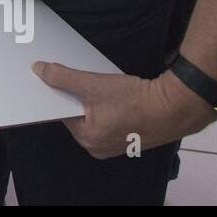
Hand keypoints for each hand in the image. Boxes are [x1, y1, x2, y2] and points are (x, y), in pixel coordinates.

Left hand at [32, 62, 214, 158]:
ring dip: (97, 99)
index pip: (64, 113)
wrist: (176, 107)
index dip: (61, 94)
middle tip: (87, 80)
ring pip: (96, 115)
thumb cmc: (135, 100)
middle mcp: (100, 147)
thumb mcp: (93, 85)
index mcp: (88, 139)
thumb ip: (63, 77)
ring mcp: (118, 144)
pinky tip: (118, 93)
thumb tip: (39, 70)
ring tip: (105, 86)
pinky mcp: (132, 137)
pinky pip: (112, 118)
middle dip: (81, 96)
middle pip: (80, 115)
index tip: (60, 79)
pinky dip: (111, 105)